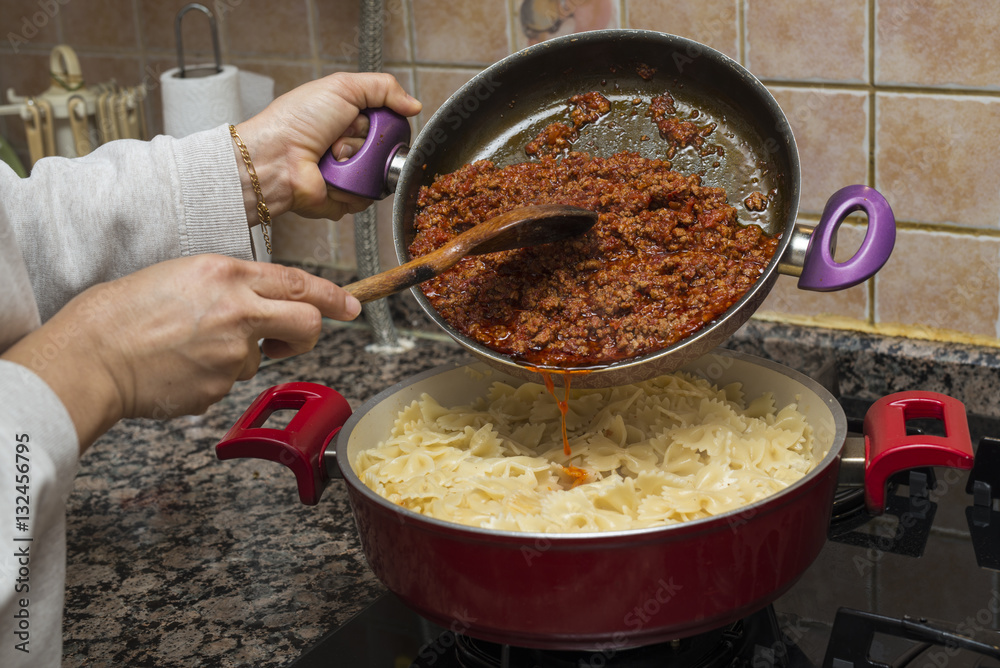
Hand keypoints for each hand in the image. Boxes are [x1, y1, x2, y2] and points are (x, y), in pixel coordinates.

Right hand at [2, 255, 359, 451]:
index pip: (299, 283)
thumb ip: (232, 286)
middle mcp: (239, 310)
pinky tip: (179, 367)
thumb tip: (262, 302)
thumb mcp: (185, 275)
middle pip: (308, 323)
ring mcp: (233, 352)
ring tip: (191, 348)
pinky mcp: (221, 386)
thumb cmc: (124, 312)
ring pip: (262, 358)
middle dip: (309, 333)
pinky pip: (230, 381)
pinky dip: (211, 377)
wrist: (91, 355)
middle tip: (289, 339)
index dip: (333, 297)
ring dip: (239, 356)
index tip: (351, 306)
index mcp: (229, 274)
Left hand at [234, 72, 421, 221]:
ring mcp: (348, 176)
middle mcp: (350, 149)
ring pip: (378, 175)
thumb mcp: (343, 87)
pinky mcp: (344, 200)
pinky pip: (366, 197)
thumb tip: (414, 105)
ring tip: (333, 156)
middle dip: (368, 142)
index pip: (387, 125)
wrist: (275, 156)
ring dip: (358, 163)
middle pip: (385, 151)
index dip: (383, 123)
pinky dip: (351, 186)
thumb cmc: (297, 120)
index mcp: (348, 122)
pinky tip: (331, 176)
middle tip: (342, 136)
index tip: (366, 119)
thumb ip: (383, 88)